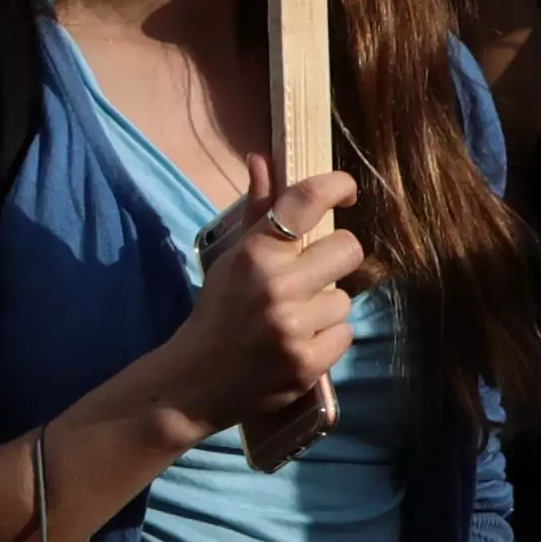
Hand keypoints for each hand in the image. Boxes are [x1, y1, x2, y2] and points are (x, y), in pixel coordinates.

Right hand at [153, 170, 371, 439]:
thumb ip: (255, 209)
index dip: (337, 186)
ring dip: (326, 307)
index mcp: (254, 253)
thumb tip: (263, 158)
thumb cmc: (216, 313)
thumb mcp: (229, 258)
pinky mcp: (308, 362)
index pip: (307, 200)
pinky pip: (345, 333)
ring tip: (296, 319)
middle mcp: (276, 286)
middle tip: (314, 273)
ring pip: (345, 298)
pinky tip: (300, 343)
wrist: (191, 383)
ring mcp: (294, 327)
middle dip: (335, 259)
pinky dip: (327, 339)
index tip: (347, 190)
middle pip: (348, 249)